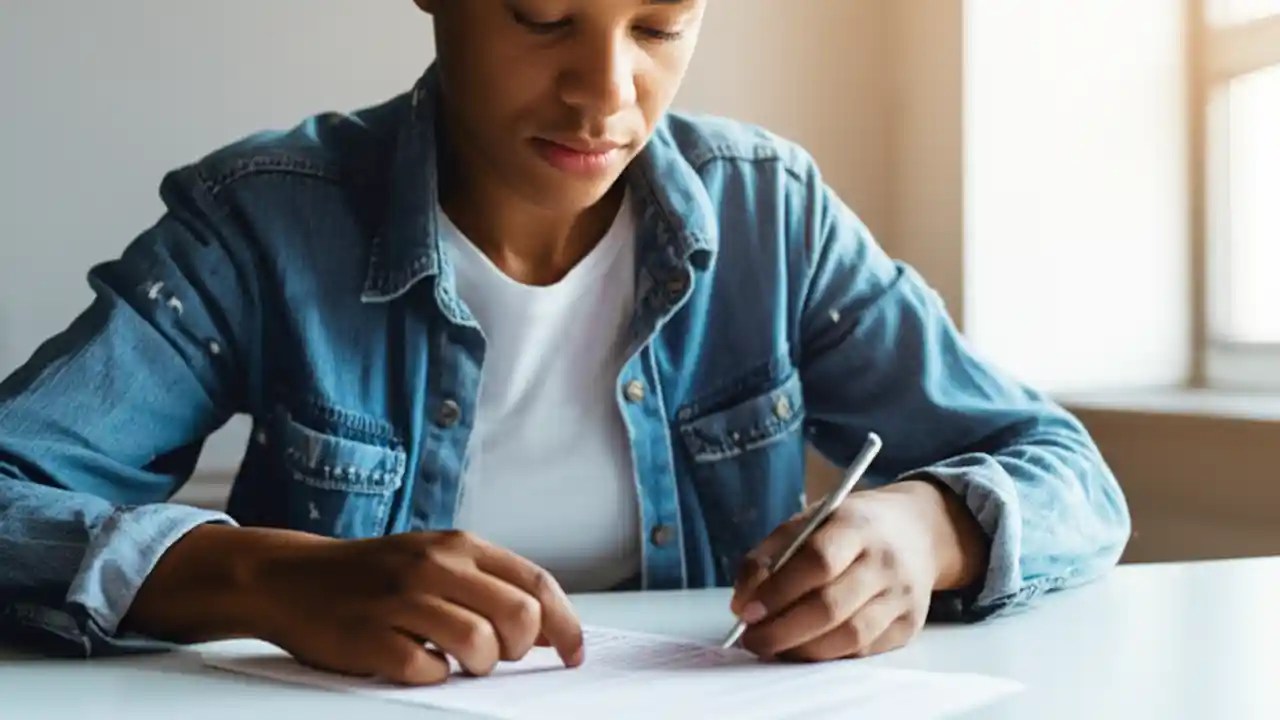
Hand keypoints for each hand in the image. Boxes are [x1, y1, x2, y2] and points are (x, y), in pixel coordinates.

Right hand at [125, 526, 583, 685]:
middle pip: (517, 616)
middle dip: (520, 649)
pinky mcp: (371, 636)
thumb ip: (489, 584)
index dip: (565, 623)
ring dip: (479, 666)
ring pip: (479, 644)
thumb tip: (547, 628)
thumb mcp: (436, 560)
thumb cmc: (376, 576)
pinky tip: (417, 663)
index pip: (535, 583)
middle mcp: (434, 565)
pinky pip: (427, 671)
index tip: (575, 653)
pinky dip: (432, 676)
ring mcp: (400, 600)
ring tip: (457, 662)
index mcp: (459, 545)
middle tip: (498, 656)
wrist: (293, 577)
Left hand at [729, 480, 987, 661]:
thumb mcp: (809, 520)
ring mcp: (901, 596)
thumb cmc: (851, 527)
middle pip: (831, 607)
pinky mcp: (909, 625)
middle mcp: (884, 561)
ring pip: (849, 637)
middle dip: (783, 631)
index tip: (747, 612)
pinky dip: (829, 654)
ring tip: (775, 648)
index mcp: (856, 525)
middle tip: (752, 640)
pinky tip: (807, 647)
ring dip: (804, 650)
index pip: (817, 561)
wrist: (919, 532)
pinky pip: (864, 650)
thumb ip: (769, 556)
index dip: (778, 591)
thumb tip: (742, 605)